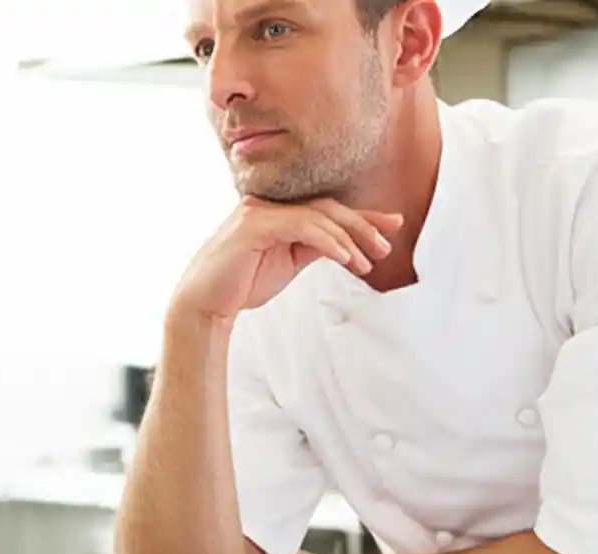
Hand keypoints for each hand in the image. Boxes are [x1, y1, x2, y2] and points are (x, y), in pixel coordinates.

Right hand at [171, 197, 402, 320]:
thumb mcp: (288, 262)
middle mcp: (267, 204)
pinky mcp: (253, 225)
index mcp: (276, 210)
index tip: (392, 225)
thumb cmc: (241, 285)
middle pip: (326, 207)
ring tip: (368, 260)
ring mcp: (258, 211)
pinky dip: (328, 241)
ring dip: (349, 238)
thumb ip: (313, 247)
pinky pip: (300, 226)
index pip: (325, 208)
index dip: (361, 216)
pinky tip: (346, 258)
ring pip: (317, 215)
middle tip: (385, 245)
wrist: (205, 305)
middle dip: (362, 224)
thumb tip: (347, 243)